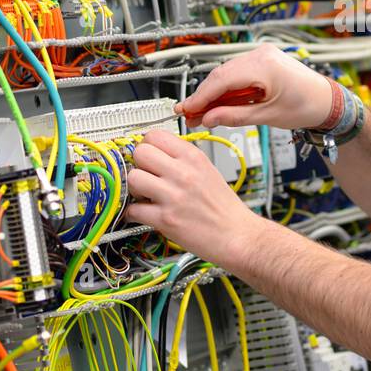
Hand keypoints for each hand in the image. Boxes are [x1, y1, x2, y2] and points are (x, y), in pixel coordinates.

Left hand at [126, 129, 262, 268]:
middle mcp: (183, 173)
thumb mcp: (208, 170)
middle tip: (145, 175)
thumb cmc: (223, 207)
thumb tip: (158, 153)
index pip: (155, 135)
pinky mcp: (165, 219)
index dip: (147, 145)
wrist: (237, 234)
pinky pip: (133, 209)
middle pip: (140, 152)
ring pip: (133, 178)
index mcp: (193, 157)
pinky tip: (145, 213)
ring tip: (145, 195)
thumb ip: (183, 159)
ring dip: (134, 188)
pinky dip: (134, 213)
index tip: (148, 155)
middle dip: (138, 164)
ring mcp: (173, 196)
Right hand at [176, 44, 332, 130]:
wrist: (327, 101)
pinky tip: (220, 103)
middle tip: (190, 115)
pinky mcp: (264, 60)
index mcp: (264, 65)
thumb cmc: (307, 106)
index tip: (186, 110)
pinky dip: (228, 89)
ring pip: (227, 73)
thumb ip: (234, 116)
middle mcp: (261, 55)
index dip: (200, 97)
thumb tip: (208, 119)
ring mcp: (262, 55)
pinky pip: (238, 73)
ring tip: (202, 113)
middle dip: (204, 97)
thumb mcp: (267, 116)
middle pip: (221, 75)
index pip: (222, 80)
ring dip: (215, 93)